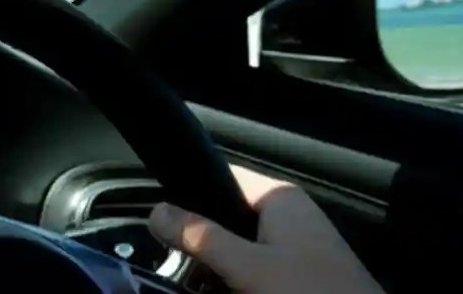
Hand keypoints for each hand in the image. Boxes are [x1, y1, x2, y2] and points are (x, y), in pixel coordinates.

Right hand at [148, 166, 382, 293]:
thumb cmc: (307, 293)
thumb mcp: (246, 267)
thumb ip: (200, 237)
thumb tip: (155, 210)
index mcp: (280, 199)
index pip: (222, 179)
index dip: (189, 196)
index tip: (159, 223)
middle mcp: (290, 216)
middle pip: (227, 220)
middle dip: (202, 245)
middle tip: (176, 266)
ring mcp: (299, 250)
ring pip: (240, 252)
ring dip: (218, 270)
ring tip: (197, 285)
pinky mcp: (302, 278)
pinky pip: (257, 273)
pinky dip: (239, 284)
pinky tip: (224, 293)